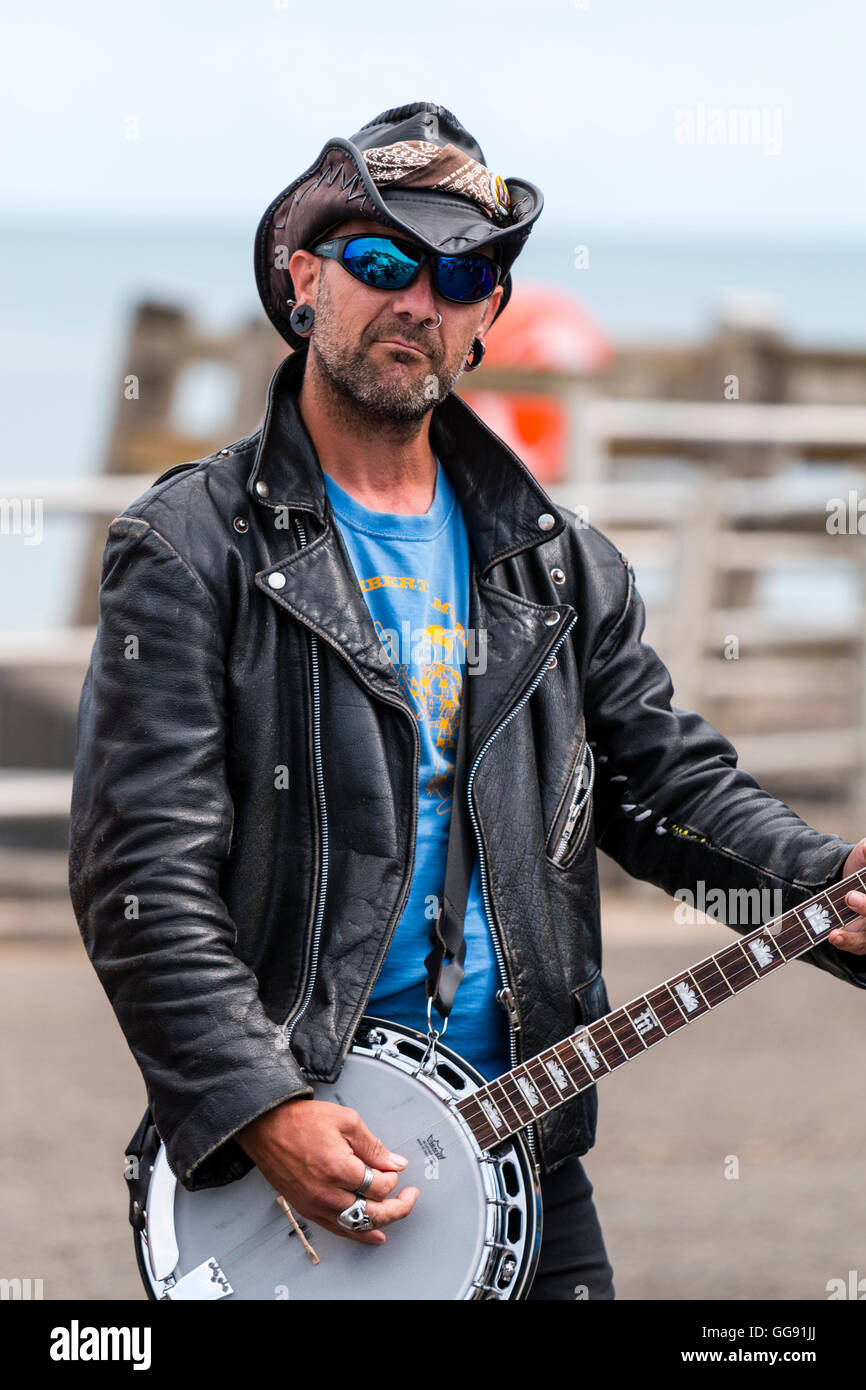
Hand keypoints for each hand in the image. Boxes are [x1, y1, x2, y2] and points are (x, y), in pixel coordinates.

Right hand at [235, 1098, 419, 1244]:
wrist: (267, 1127)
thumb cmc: (300, 1121)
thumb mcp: (346, 1121)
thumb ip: (373, 1145)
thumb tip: (394, 1163)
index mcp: (338, 1168)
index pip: (379, 1185)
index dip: (392, 1177)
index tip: (394, 1168)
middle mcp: (326, 1192)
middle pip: (372, 1212)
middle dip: (397, 1207)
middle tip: (409, 1197)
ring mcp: (315, 1204)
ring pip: (356, 1226)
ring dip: (380, 1223)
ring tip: (396, 1215)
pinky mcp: (306, 1209)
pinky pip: (337, 1229)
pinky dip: (357, 1234)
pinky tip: (371, 1235)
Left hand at [834, 838, 865, 955]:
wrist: (846, 877)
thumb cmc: (863, 863)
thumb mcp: (864, 853)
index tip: (860, 888)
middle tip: (850, 897)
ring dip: (854, 938)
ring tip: (836, 934)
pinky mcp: (863, 939)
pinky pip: (858, 945)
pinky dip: (847, 942)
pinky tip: (834, 936)